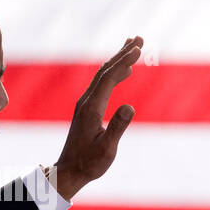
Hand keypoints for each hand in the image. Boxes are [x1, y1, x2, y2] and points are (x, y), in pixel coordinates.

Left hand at [47, 36, 140, 199]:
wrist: (70, 171)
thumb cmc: (89, 163)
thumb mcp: (107, 149)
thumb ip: (117, 127)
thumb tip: (130, 107)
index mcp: (92, 108)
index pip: (109, 78)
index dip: (124, 61)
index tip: (138, 48)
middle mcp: (86, 102)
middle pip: (105, 71)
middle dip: (122, 53)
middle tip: (139, 38)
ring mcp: (86, 104)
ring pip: (103, 75)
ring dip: (118, 60)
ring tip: (134, 47)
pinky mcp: (87, 108)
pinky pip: (102, 84)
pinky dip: (115, 73)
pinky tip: (125, 71)